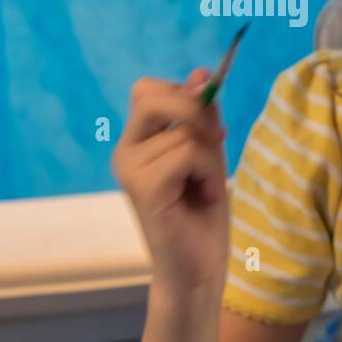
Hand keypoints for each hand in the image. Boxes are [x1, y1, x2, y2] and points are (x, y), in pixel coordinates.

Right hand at [112, 67, 230, 293]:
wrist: (199, 268)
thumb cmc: (203, 215)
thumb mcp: (208, 154)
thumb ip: (203, 115)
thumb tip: (201, 73)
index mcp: (136, 142)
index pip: (147, 89)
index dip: (182, 94)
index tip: (210, 123)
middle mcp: (125, 152)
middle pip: (150, 95)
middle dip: (194, 110)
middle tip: (216, 141)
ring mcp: (129, 170)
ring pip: (183, 130)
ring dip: (210, 157)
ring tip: (207, 188)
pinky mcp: (143, 187)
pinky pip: (186, 152)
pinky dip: (208, 172)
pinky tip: (206, 197)